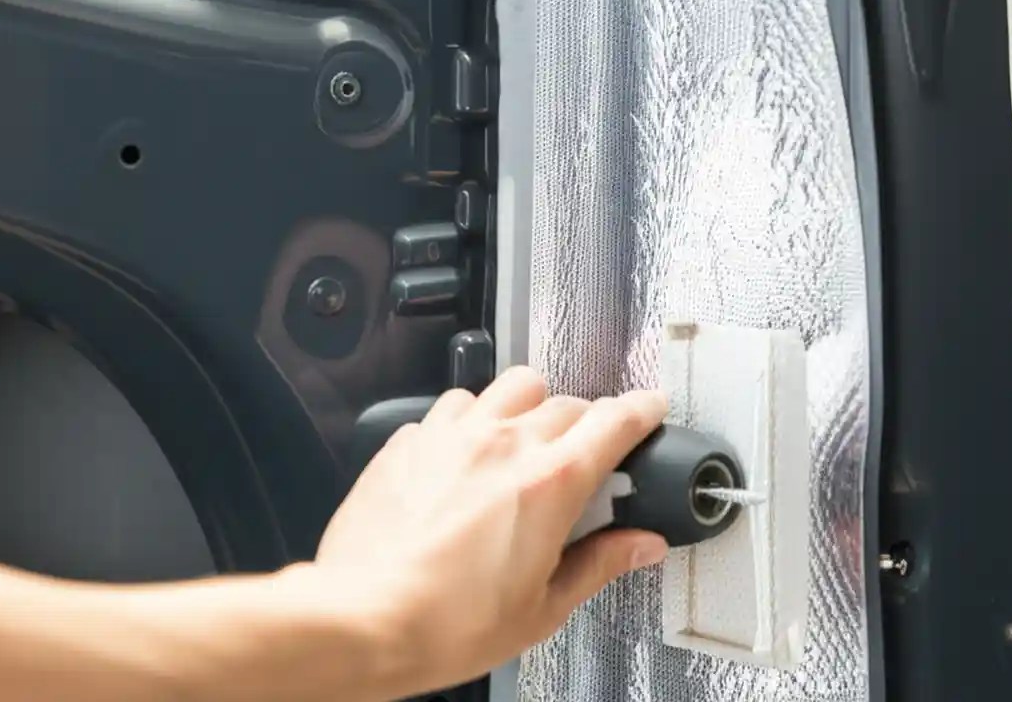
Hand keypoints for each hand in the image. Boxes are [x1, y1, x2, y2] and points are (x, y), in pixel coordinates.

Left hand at [313, 367, 668, 692]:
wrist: (362, 619)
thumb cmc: (446, 623)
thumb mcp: (542, 608)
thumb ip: (598, 564)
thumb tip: (640, 546)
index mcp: (550, 483)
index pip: (614, 421)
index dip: (641, 409)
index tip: (649, 408)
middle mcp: (502, 444)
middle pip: (565, 403)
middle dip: (584, 423)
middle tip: (580, 460)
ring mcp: (450, 435)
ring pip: (508, 388)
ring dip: (526, 408)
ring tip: (522, 445)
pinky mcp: (408, 440)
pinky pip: (451, 409)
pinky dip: (469, 423)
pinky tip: (464, 458)